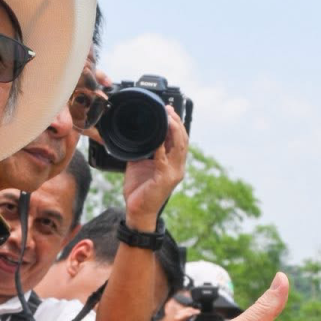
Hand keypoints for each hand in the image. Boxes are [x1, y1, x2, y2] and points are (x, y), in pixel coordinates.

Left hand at [121, 105, 188, 228]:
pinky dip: (161, 148)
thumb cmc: (139, 189)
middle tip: (168, 109)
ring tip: (167, 118)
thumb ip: (143, 149)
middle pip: (183, 140)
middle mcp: (178, 167)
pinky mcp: (165, 179)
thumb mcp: (140, 163)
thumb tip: (137, 134)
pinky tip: (157, 139)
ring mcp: (174, 173)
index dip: (177, 123)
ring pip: (179, 147)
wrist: (137, 211)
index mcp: (174, 162)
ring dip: (173, 131)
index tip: (169, 110)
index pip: (181, 139)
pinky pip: (164, 160)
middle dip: (177, 122)